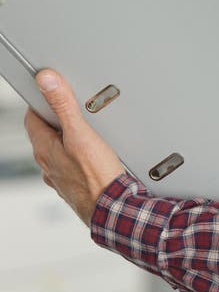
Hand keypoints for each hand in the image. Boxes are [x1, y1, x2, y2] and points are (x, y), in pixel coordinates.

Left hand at [24, 70, 124, 225]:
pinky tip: (95, 155)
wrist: (114, 209)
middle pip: (46, 133)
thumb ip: (63, 106)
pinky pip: (71, 163)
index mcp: (44, 149)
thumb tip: (47, 81)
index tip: (53, 91)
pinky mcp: (74, 185)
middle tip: (76, 108)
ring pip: (59, 149)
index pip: (32, 118)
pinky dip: (79, 155)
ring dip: (69, 138)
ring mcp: (60, 176)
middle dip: (59, 119)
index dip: (42, 102)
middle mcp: (48, 165)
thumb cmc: (97, 176)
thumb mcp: (81, 133)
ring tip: (89, 130)